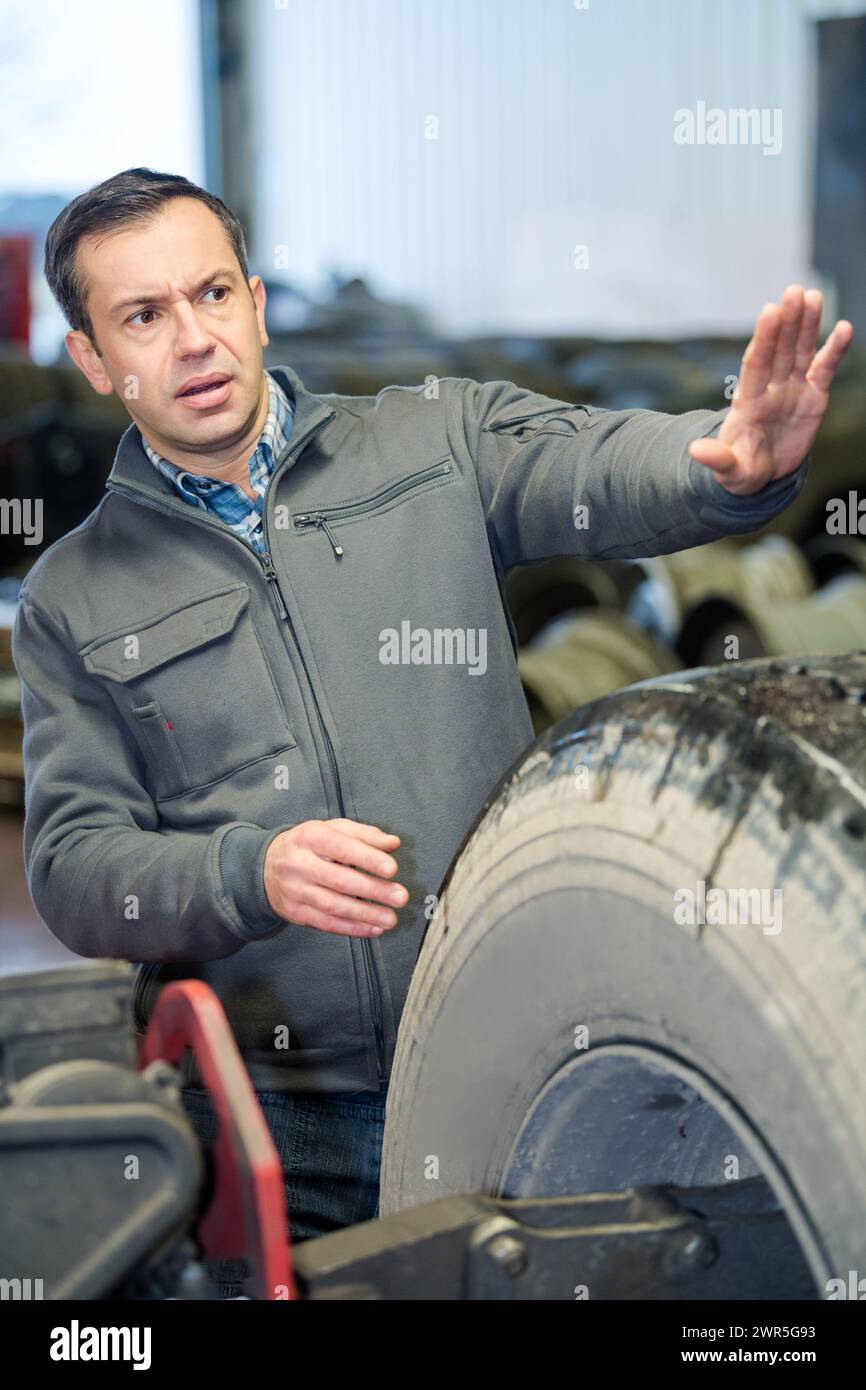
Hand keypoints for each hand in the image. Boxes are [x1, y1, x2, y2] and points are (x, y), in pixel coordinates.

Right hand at [263, 818, 407, 936]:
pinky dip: (352, 928)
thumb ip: (364, 834)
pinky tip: (373, 929)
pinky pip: (326, 923)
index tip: (392, 869)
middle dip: (373, 890)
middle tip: (400, 897)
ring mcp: (296, 890)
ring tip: (391, 918)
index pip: (342, 848)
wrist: (265, 867)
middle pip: (340, 880)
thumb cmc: (308, 845)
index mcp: (311, 837)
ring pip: (334, 906)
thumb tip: (393, 843)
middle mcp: (300, 864)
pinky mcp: (295, 912)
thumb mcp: (332, 829)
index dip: (368, 858)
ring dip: (366, 915)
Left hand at [688, 284, 852, 495]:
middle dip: (787, 322)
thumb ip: (717, 459)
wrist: (762, 475)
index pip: (756, 364)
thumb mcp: (729, 471)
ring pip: (800, 351)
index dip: (764, 338)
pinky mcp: (813, 396)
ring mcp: (792, 389)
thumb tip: (694, 451)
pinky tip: (843, 327)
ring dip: (807, 324)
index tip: (770, 311)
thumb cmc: (742, 471)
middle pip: (779, 350)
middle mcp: (770, 388)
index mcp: (748, 402)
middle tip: (794, 292)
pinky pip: (824, 369)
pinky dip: (834, 350)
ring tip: (813, 296)